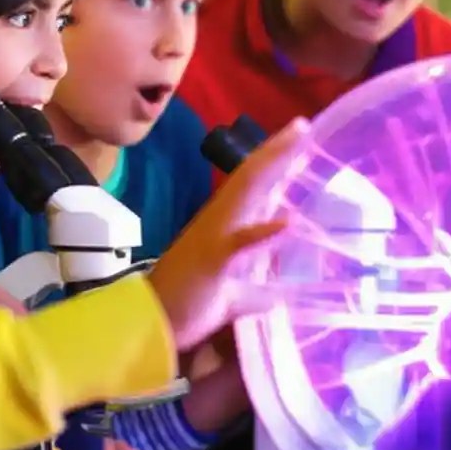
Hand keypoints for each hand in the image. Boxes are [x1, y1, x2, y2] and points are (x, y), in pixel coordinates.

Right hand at [150, 118, 309, 350]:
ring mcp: (214, 238)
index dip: (273, 162)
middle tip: (301, 124)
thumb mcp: (231, 300)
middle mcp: (218, 223)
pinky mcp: (212, 262)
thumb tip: (281, 296)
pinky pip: (239, 243)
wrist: (149, 324)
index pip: (252, 187)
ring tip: (295, 143)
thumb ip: (256, 294)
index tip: (297, 137)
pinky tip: (287, 222)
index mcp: (223, 227)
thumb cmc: (186, 306)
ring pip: (245, 193)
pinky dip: (263, 232)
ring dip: (271, 167)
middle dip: (277, 150)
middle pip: (251, 178)